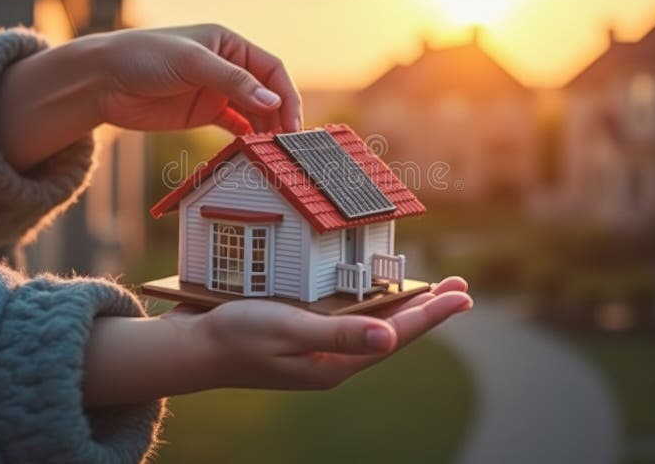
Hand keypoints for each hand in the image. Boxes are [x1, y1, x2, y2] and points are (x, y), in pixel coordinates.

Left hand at [0, 24, 300, 170]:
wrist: (102, 81)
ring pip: (253, 111)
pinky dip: (246, 137)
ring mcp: (215, 91)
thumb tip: (273, 101)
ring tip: (273, 150)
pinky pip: (234, 126)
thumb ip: (233, 81)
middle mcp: (227, 66)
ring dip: (265, 128)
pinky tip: (253, 149)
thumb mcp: (192, 62)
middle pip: (266, 92)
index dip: (285, 94)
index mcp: (228, 44)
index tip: (291, 121)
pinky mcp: (202, 113)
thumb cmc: (144, 56)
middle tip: (287, 143)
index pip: (270, 69)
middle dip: (280, 115)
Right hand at [82, 277, 470, 406]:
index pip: (396, 337)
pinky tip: (379, 291)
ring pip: (374, 323)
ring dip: (404, 303)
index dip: (431, 315)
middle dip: (428, 309)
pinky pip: (350, 317)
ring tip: (433, 289)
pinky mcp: (305, 334)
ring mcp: (319, 347)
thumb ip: (339, 333)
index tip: (461, 295)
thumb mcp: (288, 331)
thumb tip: (391, 339)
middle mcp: (333, 358)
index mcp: (334, 365)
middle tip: (460, 288)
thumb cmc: (236, 336)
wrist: (193, 347)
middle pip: (392, 330)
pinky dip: (372, 301)